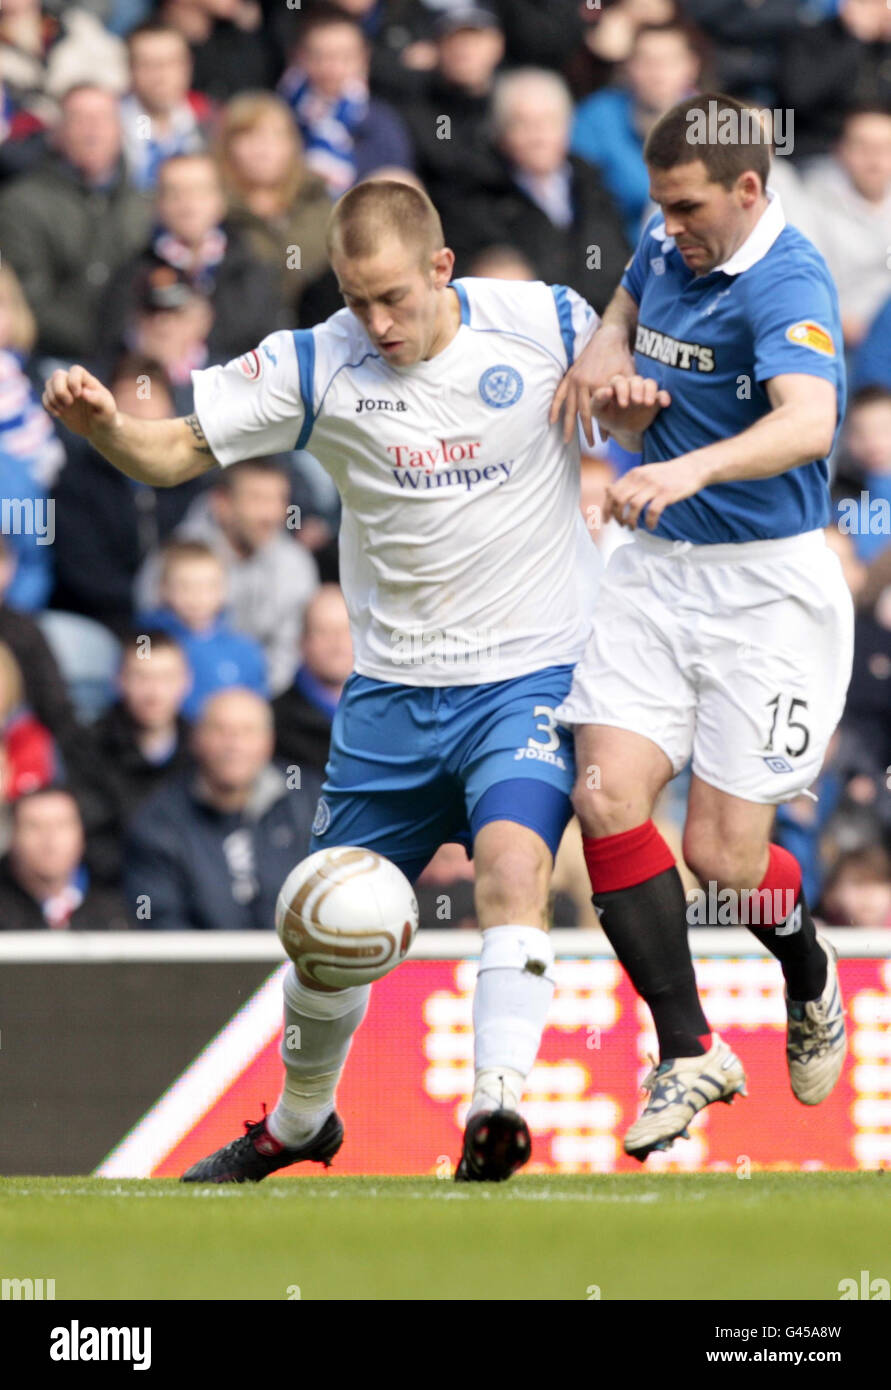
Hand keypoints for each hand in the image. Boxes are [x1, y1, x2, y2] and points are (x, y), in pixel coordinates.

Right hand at [42, 364, 117, 439]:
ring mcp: (65, 392)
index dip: (73, 381)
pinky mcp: (57, 402)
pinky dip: (48, 405)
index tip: (79, 395)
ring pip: (49, 384)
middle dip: (59, 390)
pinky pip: (45, 397)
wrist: (100, 430)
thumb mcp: (107, 410)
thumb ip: (98, 399)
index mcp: (88, 381)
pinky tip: (58, 414)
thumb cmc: (106, 417)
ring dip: (53, 398)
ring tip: (64, 409)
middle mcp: (74, 383)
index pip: (75, 370)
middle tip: (69, 404)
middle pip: (58, 375)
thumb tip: (84, 392)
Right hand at [550, 325, 636, 444]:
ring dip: (569, 426)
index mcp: (599, 384)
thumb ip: (627, 393)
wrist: (608, 337)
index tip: (605, 440)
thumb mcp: (629, 375)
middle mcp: (584, 384)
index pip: (600, 413)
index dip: (603, 427)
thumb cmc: (622, 357)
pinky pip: (559, 395)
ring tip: (567, 441)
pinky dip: (554, 408)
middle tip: (590, 445)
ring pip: (569, 408)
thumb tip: (628, 411)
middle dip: (586, 431)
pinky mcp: (569, 376)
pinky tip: (552, 421)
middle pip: (583, 415)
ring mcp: (574, 380)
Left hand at [591, 374, 670, 437]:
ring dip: (650, 391)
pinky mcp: (655, 399)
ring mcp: (644, 391)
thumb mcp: (598, 411)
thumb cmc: (607, 417)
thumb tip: (607, 390)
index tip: (623, 404)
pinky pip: (662, 393)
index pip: (619, 381)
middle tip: (636, 402)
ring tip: (647, 403)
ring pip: (650, 383)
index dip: (621, 390)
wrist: (622, 430)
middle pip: (636, 380)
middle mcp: (631, 385)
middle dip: (636, 389)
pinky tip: (665, 403)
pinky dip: (664, 396)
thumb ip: (598, 399)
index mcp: (615, 385)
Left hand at [605, 455, 706, 530]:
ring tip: (633, 528)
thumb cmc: (666, 474)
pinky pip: (653, 511)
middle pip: (620, 500)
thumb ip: (626, 483)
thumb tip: (607, 489)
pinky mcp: (666, 494)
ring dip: (631, 521)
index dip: (607, 508)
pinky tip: (651, 526)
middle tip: (622, 525)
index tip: (607, 521)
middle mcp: (641, 478)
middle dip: (617, 516)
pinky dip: (650, 522)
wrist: (692, 468)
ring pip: (634, 506)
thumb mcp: (643, 473)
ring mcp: (654, 486)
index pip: (613, 492)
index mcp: (633, 474)